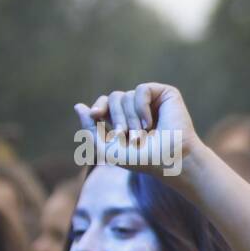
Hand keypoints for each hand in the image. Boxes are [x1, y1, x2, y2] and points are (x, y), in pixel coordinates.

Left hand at [74, 83, 201, 178]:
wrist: (171, 160)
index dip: (99, 106)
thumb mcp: (108, 149)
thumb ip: (89, 129)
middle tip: (126, 136)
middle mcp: (140, 109)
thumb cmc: (143, 160)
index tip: (95, 115)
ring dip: (130, 118)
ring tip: (143, 133)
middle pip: (114, 97)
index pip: (106, 103)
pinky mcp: (166, 94)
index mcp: (127, 120)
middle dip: (116, 118)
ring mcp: (153, 101)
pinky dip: (141, 107)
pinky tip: (151, 122)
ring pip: (126, 95)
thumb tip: (78, 106)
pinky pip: (141, 90)